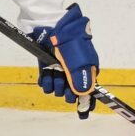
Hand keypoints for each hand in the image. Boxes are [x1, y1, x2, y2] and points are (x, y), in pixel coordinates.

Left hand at [31, 4, 99, 118]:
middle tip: (63, 86)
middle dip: (66, 92)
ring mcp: (60, 67)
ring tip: (52, 75)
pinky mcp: (47, 64)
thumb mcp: (78, 61)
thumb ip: (81, 80)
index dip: (86, 101)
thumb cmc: (69, 41)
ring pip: (57, 87)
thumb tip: (84, 95)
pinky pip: (46, 81)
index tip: (83, 113)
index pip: (89, 90)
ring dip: (54, 84)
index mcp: (88, 68)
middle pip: (72, 91)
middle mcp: (75, 70)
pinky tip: (45, 77)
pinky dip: (45, 81)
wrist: (50, 23)